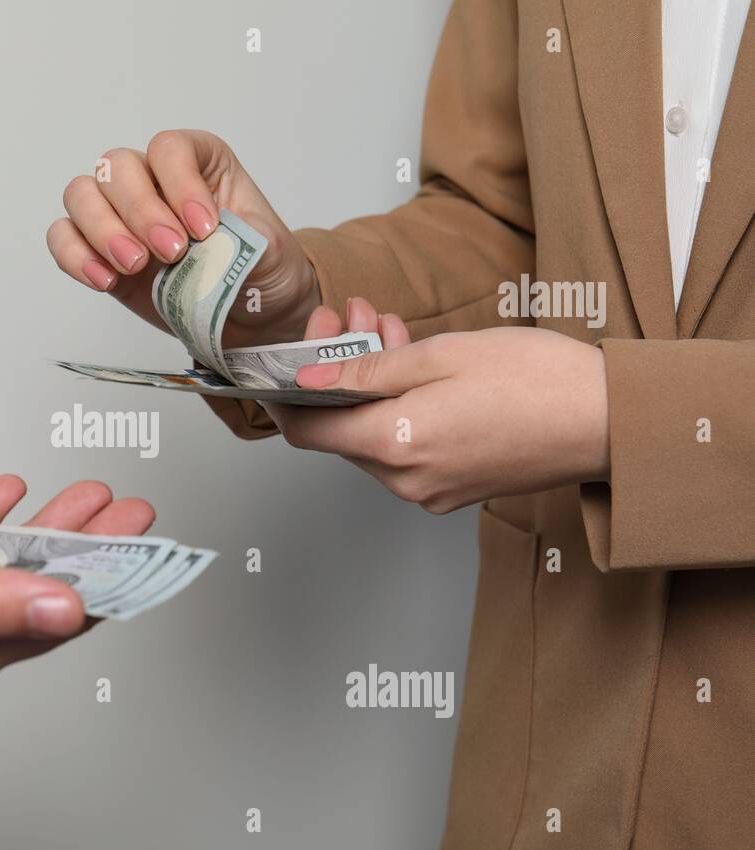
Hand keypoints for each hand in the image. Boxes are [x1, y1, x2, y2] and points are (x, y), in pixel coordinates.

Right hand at [47, 129, 320, 348]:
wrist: (250, 317)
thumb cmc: (260, 271)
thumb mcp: (267, 251)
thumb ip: (238, 241)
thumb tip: (205, 247)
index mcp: (199, 162)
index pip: (170, 149)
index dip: (180, 183)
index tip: (203, 229)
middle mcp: (153, 178)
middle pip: (117, 167)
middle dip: (139, 210)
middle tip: (170, 253)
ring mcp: (120, 214)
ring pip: (82, 195)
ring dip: (102, 230)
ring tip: (135, 267)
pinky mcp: (100, 252)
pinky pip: (64, 238)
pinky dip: (76, 257)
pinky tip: (105, 282)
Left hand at [262, 298, 609, 513]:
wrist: (610, 421)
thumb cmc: (536, 381)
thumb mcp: (440, 356)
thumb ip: (366, 371)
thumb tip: (306, 379)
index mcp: (395, 446)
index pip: (306, 431)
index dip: (286, 394)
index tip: (285, 356)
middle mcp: (405, 480)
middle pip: (341, 427)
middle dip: (337, 368)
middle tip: (353, 313)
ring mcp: (430, 489)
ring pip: (374, 433)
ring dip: (371, 381)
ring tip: (389, 326)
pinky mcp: (453, 487)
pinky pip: (406, 445)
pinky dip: (399, 405)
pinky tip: (417, 364)